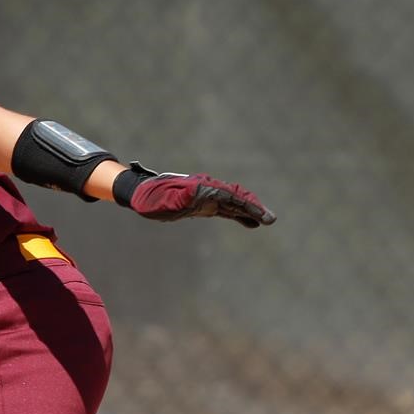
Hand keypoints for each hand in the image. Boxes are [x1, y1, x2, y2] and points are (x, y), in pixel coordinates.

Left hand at [117, 164, 275, 226]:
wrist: (142, 195)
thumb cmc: (151, 199)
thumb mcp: (162, 200)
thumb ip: (179, 198)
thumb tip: (196, 194)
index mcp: (201, 189)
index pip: (230, 196)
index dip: (246, 205)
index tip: (260, 215)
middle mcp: (207, 190)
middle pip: (236, 198)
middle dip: (254, 208)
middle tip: (271, 219)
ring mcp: (207, 197)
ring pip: (234, 204)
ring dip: (250, 212)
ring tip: (267, 221)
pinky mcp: (205, 205)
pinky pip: (226, 210)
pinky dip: (240, 216)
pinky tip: (251, 224)